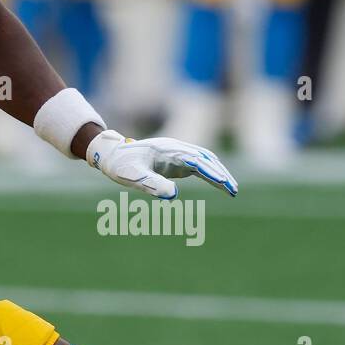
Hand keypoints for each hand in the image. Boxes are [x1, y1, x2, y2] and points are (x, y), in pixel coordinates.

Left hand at [86, 129, 236, 199]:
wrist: (112, 155)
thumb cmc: (121, 165)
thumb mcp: (133, 176)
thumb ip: (151, 184)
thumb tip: (173, 195)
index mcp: (167, 150)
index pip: (196, 160)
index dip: (211, 172)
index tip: (224, 184)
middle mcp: (176, 148)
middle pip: (206, 158)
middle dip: (221, 174)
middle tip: (233, 191)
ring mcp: (177, 153)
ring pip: (205, 161)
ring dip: (219, 173)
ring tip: (231, 190)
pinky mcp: (176, 160)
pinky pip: (199, 166)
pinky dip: (211, 174)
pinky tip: (219, 185)